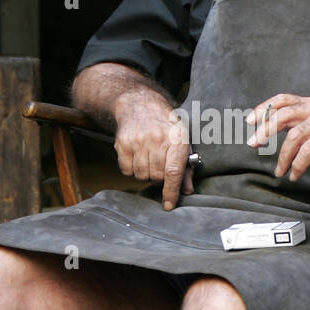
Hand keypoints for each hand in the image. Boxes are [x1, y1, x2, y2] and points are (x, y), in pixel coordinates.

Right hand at [113, 93, 193, 209]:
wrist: (138, 104)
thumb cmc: (164, 124)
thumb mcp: (181, 140)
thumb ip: (185, 166)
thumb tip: (187, 190)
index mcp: (177, 138)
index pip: (173, 171)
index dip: (171, 192)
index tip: (169, 205)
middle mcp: (157, 139)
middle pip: (157, 176)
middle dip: (159, 178)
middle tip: (159, 165)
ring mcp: (138, 141)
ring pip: (141, 175)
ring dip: (145, 173)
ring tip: (148, 158)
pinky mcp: (123, 143)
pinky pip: (126, 170)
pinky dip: (131, 169)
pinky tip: (137, 156)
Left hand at [247, 93, 309, 180]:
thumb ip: (297, 126)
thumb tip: (269, 131)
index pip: (282, 100)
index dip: (264, 108)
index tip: (250, 121)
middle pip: (283, 114)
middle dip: (265, 129)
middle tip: (253, 143)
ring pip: (293, 136)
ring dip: (282, 156)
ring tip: (278, 170)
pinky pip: (307, 151)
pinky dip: (297, 165)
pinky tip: (294, 174)